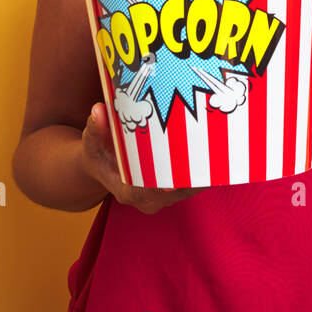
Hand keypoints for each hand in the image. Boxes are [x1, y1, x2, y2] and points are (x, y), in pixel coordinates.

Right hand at [78, 102, 209, 213]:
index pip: (147, 194)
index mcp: (127, 192)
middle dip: (195, 173)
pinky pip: (196, 184)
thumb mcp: (92, 141)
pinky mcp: (177, 191)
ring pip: (191, 188)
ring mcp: (165, 199)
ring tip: (219, 143)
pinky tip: (218, 149)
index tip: (177, 176)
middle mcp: (149, 200)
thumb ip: (95, 128)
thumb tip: (99, 110)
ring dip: (206, 170)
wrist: (104, 166)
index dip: (163, 186)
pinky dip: (206, 170)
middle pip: (177, 191)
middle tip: (211, 146)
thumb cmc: (98, 153)